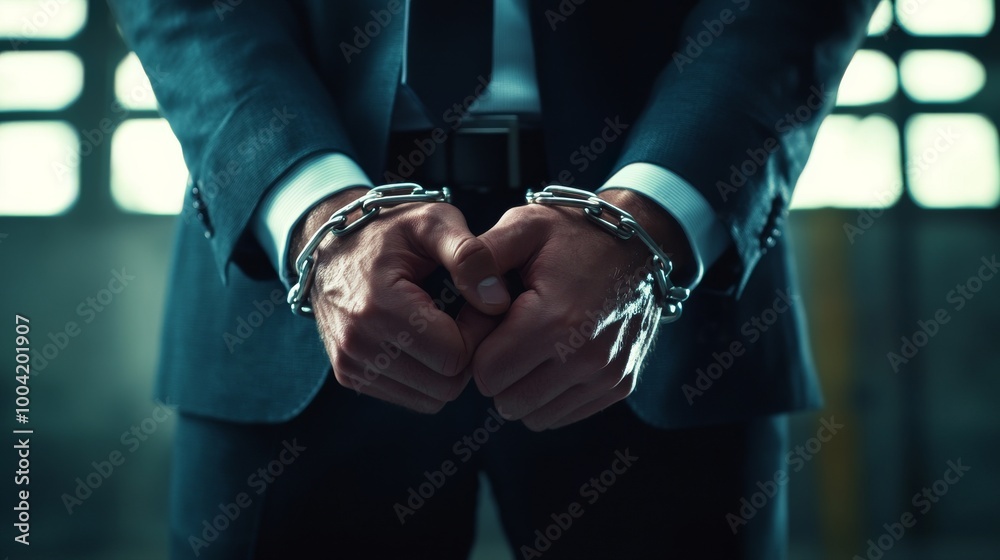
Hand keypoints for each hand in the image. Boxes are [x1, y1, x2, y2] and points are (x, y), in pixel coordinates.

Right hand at [291, 187, 510, 412]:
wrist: (332, 242)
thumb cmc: (391, 228)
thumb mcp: (434, 221)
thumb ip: (470, 256)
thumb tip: (497, 302)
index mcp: (378, 308)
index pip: (454, 356)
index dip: (478, 333)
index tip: (478, 304)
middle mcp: (357, 346)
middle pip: (445, 385)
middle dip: (468, 355)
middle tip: (468, 317)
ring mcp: (350, 366)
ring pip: (430, 400)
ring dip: (448, 370)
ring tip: (447, 327)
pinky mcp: (349, 376)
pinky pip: (409, 398)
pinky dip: (427, 376)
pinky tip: (426, 340)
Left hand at [469, 189, 693, 429]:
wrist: (639, 242)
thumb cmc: (573, 233)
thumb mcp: (523, 227)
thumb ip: (479, 258)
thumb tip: (458, 299)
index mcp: (554, 320)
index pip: (487, 375)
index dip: (479, 348)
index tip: (492, 321)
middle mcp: (586, 357)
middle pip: (508, 402)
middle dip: (500, 372)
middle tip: (511, 334)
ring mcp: (608, 375)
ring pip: (536, 417)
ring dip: (526, 387)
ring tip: (535, 343)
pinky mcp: (621, 384)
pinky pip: (566, 415)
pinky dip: (553, 394)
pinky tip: (558, 355)